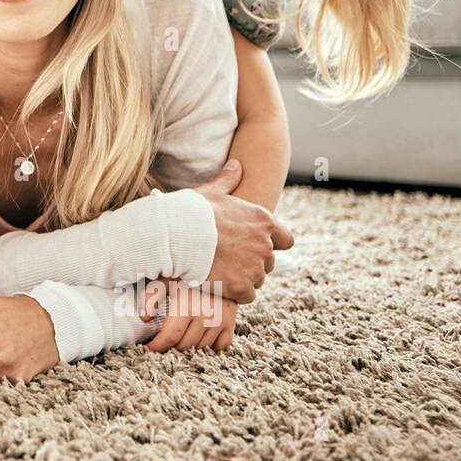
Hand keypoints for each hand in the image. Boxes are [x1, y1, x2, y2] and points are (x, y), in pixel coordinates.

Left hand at [140, 278, 236, 352]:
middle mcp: (206, 316)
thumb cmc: (187, 272)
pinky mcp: (231, 323)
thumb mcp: (165, 278)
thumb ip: (152, 296)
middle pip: (184, 345)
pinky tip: (201, 335)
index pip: (171, 337)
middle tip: (164, 337)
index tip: (150, 346)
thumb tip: (144, 318)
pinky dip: (210, 345)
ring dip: (189, 345)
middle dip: (171, 344)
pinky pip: (221, 346)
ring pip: (201, 347)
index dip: (158, 345)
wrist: (219, 265)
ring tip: (181, 334)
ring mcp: (221, 321)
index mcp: (188, 306)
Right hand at [194, 159, 293, 302]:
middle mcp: (264, 245)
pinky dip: (235, 292)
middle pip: (269, 261)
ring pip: (257, 279)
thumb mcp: (212, 192)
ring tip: (221, 270)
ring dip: (243, 278)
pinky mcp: (242, 286)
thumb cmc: (191, 212)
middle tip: (229, 258)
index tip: (256, 246)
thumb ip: (228, 180)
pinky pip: (247, 295)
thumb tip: (237, 164)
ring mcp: (254, 267)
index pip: (286, 239)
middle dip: (252, 262)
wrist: (175, 236)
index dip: (273, 244)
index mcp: (263, 221)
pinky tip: (219, 283)